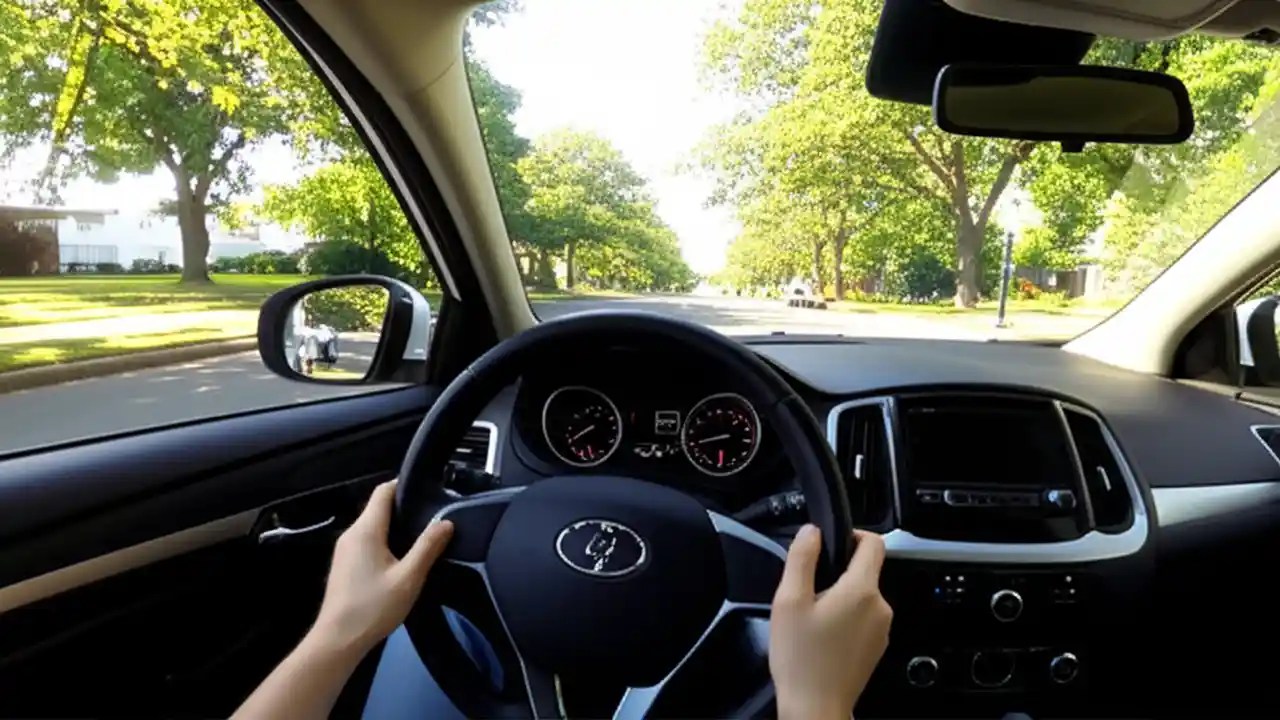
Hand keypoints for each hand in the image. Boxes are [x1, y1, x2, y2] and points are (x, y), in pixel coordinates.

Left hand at [311, 480, 453, 654]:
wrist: (337, 640)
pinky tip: (402, 558)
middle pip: (378, 508)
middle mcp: (351, 533)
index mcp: (365, 530)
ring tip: (423, 537)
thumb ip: (428, 547)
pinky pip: (367, 542)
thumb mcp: (408, 577)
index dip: (404, 485)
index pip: (383, 492)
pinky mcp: (344, 565)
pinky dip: (385, 542)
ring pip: (373, 527)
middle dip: (405, 508)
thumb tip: (446, 522)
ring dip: (396, 527)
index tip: (429, 490)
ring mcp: (344, 550)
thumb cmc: (373, 607)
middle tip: (433, 516)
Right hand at [770, 526, 891, 719]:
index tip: (832, 543)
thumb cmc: (801, 660)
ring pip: (862, 596)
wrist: (815, 708)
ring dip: (840, 598)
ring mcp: (882, 629)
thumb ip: (801, 558)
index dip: (853, 535)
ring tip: (812, 619)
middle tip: (807, 593)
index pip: (874, 543)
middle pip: (865, 572)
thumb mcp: (789, 601)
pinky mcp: (877, 647)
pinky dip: (846, 619)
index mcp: (861, 590)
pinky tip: (823, 636)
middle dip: (837, 574)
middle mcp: (880, 608)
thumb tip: (811, 531)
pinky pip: (863, 619)